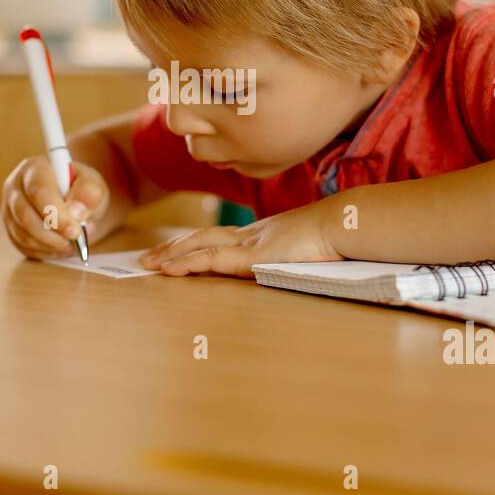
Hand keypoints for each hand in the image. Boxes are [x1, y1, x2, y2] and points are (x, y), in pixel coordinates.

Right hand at [2, 156, 107, 259]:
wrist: (75, 203)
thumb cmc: (81, 190)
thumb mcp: (93, 185)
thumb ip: (88, 194)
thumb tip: (75, 212)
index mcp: (34, 168)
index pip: (39, 192)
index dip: (56, 214)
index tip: (75, 230)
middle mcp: (15, 187)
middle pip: (26, 215)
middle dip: (53, 234)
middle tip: (76, 240)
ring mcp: (10, 210)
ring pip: (24, 235)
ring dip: (51, 244)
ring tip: (74, 243)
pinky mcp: (11, 230)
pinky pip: (25, 247)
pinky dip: (46, 252)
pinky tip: (63, 248)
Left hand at [139, 200, 340, 277]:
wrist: (347, 224)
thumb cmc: (337, 238)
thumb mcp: (310, 249)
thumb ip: (296, 257)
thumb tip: (295, 267)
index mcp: (264, 235)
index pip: (219, 237)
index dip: (193, 243)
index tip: (173, 251)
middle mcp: (252, 235)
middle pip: (201, 238)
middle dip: (173, 248)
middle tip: (147, 258)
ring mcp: (251, 243)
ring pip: (200, 247)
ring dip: (171, 255)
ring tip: (147, 264)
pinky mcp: (254, 257)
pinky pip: (213, 260)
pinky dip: (188, 264)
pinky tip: (170, 269)